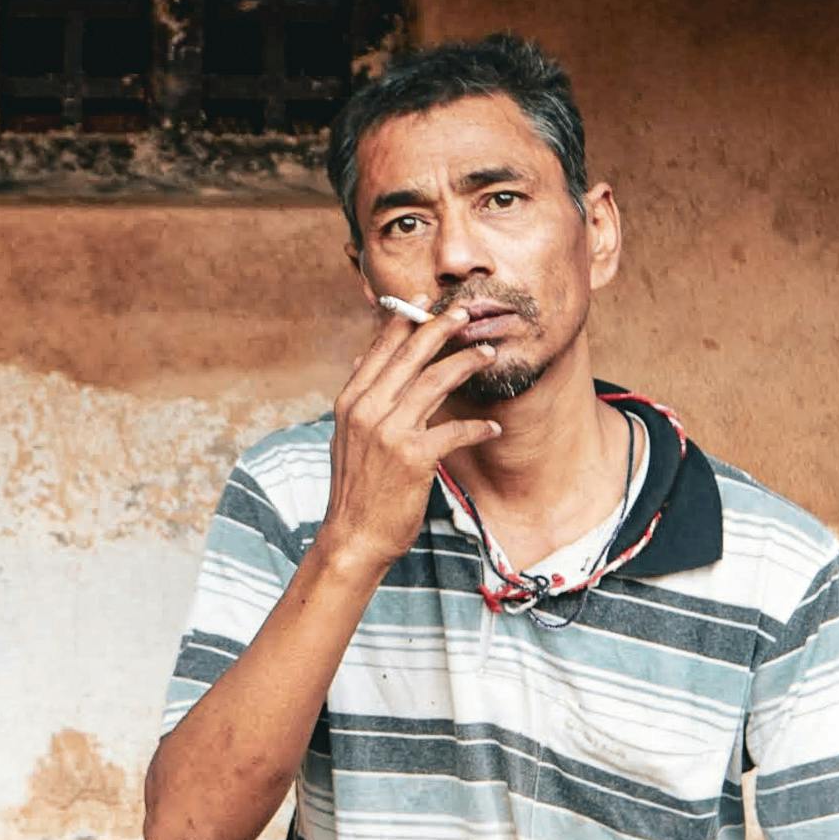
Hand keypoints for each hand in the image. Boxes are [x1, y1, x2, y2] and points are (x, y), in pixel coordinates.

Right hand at [321, 296, 503, 577]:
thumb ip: (359, 402)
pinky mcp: (413, 457)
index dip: (405, 321)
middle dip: (441, 328)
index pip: (380, 350)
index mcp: (350, 402)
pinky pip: (454, 430)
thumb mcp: (346, 438)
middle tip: (466, 313)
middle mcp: (366, 410)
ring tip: (488, 354)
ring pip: (435, 380)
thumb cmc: (356, 490)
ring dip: (466, 363)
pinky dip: (477, 427)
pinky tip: (492, 428)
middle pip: (410, 355)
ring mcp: (389, 431)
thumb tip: (359, 363)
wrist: (353, 537)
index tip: (426, 302)